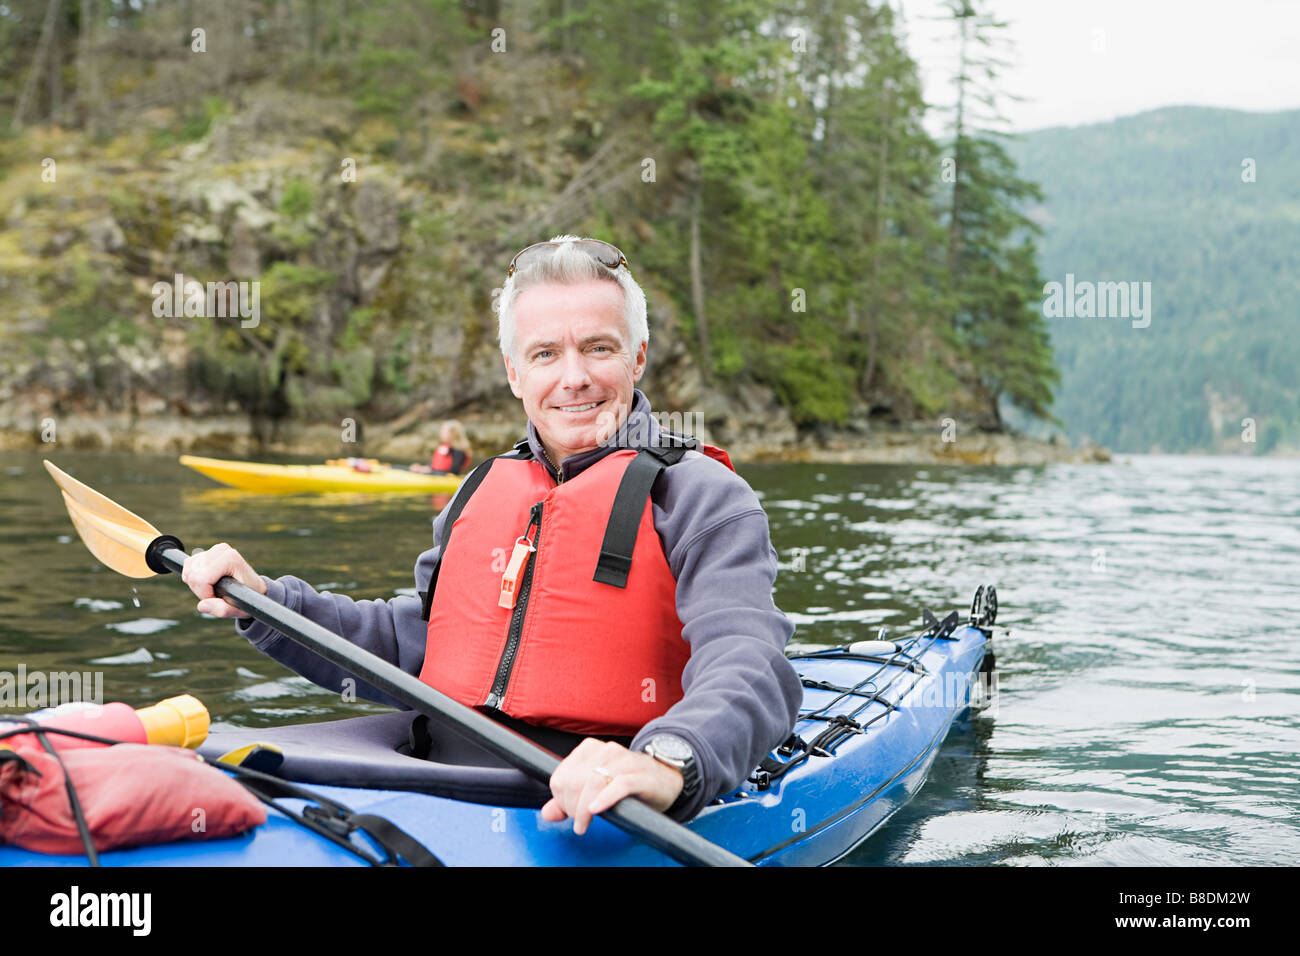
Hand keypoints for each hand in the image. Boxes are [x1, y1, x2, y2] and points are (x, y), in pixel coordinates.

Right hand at [180, 542, 266, 618]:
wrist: (252, 589)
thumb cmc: (246, 599)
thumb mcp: (237, 609)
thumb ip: (221, 610)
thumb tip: (202, 605)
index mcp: (230, 558)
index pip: (201, 579)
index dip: (205, 594)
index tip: (219, 598)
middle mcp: (221, 550)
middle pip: (193, 575)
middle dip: (201, 590)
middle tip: (216, 594)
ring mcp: (213, 549)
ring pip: (189, 571)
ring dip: (197, 585)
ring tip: (213, 588)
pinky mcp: (206, 552)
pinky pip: (188, 566)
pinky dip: (192, 577)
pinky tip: (207, 582)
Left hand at [540, 739, 683, 835]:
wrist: (666, 779)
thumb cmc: (629, 784)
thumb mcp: (595, 789)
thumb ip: (569, 800)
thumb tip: (547, 813)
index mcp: (590, 750)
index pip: (562, 776)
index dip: (561, 799)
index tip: (570, 813)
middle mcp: (606, 751)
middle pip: (575, 780)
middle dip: (572, 806)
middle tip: (580, 821)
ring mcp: (625, 761)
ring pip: (593, 782)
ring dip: (584, 809)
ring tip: (585, 823)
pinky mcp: (641, 776)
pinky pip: (619, 784)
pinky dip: (604, 799)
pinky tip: (596, 809)